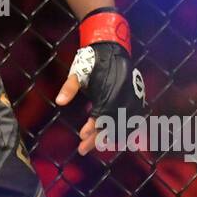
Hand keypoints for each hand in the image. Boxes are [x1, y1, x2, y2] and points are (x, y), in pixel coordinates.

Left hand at [55, 7, 146, 154]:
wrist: (111, 47)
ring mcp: (132, 97)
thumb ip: (70, 87)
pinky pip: (136, 118)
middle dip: (98, 138)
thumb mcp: (78, 72)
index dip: (92, 128)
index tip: (81, 136)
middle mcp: (122, 96)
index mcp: (108, 90)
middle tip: (83, 149)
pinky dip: (129, 130)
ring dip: (113, 137)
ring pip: (125, 124)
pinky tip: (120, 139)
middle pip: (112, 124)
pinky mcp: (137, 97)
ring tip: (100, 146)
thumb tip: (59, 101)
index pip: (101, 115)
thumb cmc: (92, 61)